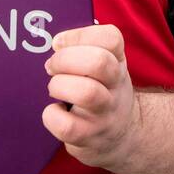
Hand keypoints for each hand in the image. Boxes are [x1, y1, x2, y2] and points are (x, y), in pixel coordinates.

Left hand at [41, 24, 139, 171]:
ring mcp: (104, 113)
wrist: (122, 136)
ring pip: (86, 93)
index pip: (111, 38)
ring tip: (55, 89)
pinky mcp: (89, 137)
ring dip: (59, 86)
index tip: (58, 43)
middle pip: (99, 62)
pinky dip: (51, 116)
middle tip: (51, 67)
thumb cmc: (104, 93)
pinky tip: (55, 112)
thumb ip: (84, 49)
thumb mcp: (106, 67)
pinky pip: (66, 126)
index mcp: (117, 63)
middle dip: (64, 59)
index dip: (79, 35)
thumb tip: (57, 43)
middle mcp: (116, 86)